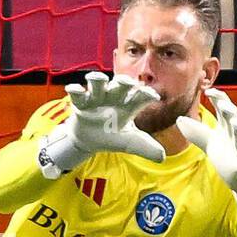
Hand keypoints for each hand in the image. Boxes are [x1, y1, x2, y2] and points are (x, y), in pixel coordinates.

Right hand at [38, 72, 165, 177]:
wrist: (90, 140)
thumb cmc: (112, 136)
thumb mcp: (129, 143)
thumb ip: (145, 148)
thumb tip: (162, 158)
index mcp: (129, 104)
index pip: (140, 96)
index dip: (146, 94)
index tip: (154, 97)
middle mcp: (114, 97)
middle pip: (120, 85)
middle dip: (124, 81)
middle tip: (126, 82)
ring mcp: (97, 98)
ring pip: (98, 84)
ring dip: (97, 79)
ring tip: (96, 78)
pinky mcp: (81, 103)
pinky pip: (78, 94)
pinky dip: (75, 90)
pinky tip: (74, 89)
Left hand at [176, 87, 236, 230]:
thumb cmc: (228, 157)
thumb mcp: (210, 143)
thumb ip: (197, 132)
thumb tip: (179, 119)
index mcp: (229, 127)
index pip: (224, 109)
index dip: (218, 99)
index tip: (208, 90)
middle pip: (235, 119)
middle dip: (229, 110)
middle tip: (221, 102)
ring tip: (235, 121)